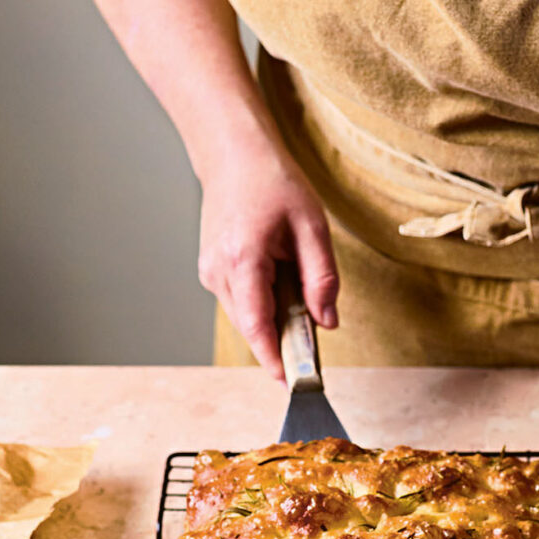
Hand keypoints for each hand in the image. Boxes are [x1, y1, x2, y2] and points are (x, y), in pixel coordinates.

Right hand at [198, 143, 338, 381]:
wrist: (232, 154)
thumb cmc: (273, 183)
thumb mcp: (312, 226)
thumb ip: (322, 278)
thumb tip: (328, 323)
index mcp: (243, 259)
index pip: (256, 325)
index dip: (274, 359)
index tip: (292, 384)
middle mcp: (218, 271)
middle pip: (253, 326)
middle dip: (284, 338)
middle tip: (315, 332)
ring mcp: (210, 272)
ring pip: (247, 316)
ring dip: (275, 316)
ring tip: (295, 280)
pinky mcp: (211, 271)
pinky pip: (242, 301)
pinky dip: (264, 302)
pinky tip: (279, 275)